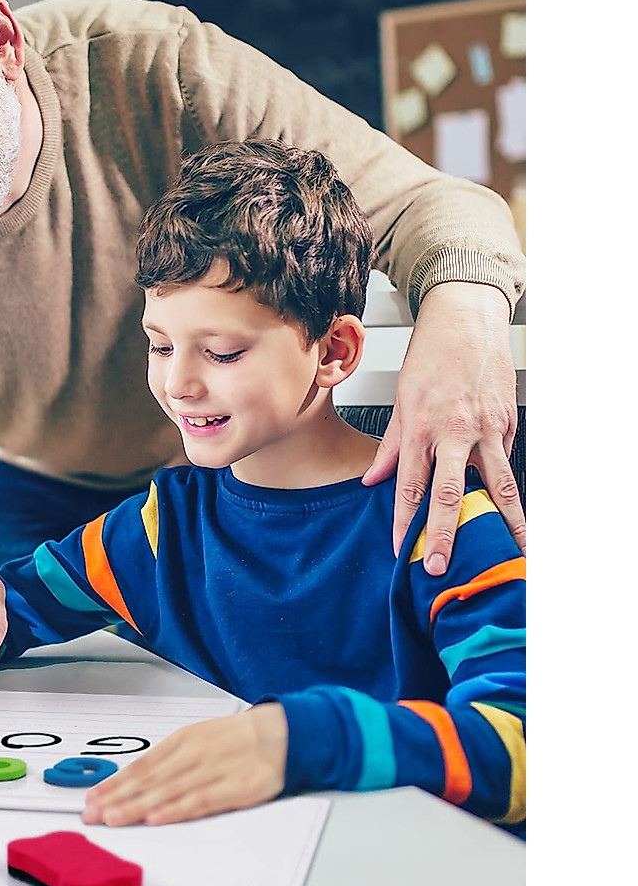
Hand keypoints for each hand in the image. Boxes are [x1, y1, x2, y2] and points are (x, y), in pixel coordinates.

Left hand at [80, 704, 287, 825]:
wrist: (281, 734)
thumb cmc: (236, 739)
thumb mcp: (199, 739)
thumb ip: (171, 760)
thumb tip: (138, 781)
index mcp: (182, 741)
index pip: (140, 766)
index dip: (114, 783)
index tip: (93, 799)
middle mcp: (192, 754)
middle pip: (149, 780)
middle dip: (117, 798)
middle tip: (92, 814)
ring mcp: (213, 771)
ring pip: (168, 792)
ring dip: (138, 807)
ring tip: (114, 818)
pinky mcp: (234, 788)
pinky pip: (200, 801)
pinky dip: (176, 810)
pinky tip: (156, 818)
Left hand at [363, 282, 524, 573]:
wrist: (466, 319)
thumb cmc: (430, 356)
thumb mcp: (400, 399)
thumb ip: (389, 445)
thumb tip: (373, 480)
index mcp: (420, 427)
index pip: (410, 487)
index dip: (405, 522)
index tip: (403, 550)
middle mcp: (454, 432)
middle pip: (450, 494)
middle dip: (446, 535)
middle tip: (443, 566)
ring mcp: (486, 429)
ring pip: (497, 486)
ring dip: (504, 523)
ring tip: (512, 553)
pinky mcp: (508, 425)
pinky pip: (506, 465)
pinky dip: (510, 493)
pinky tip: (513, 517)